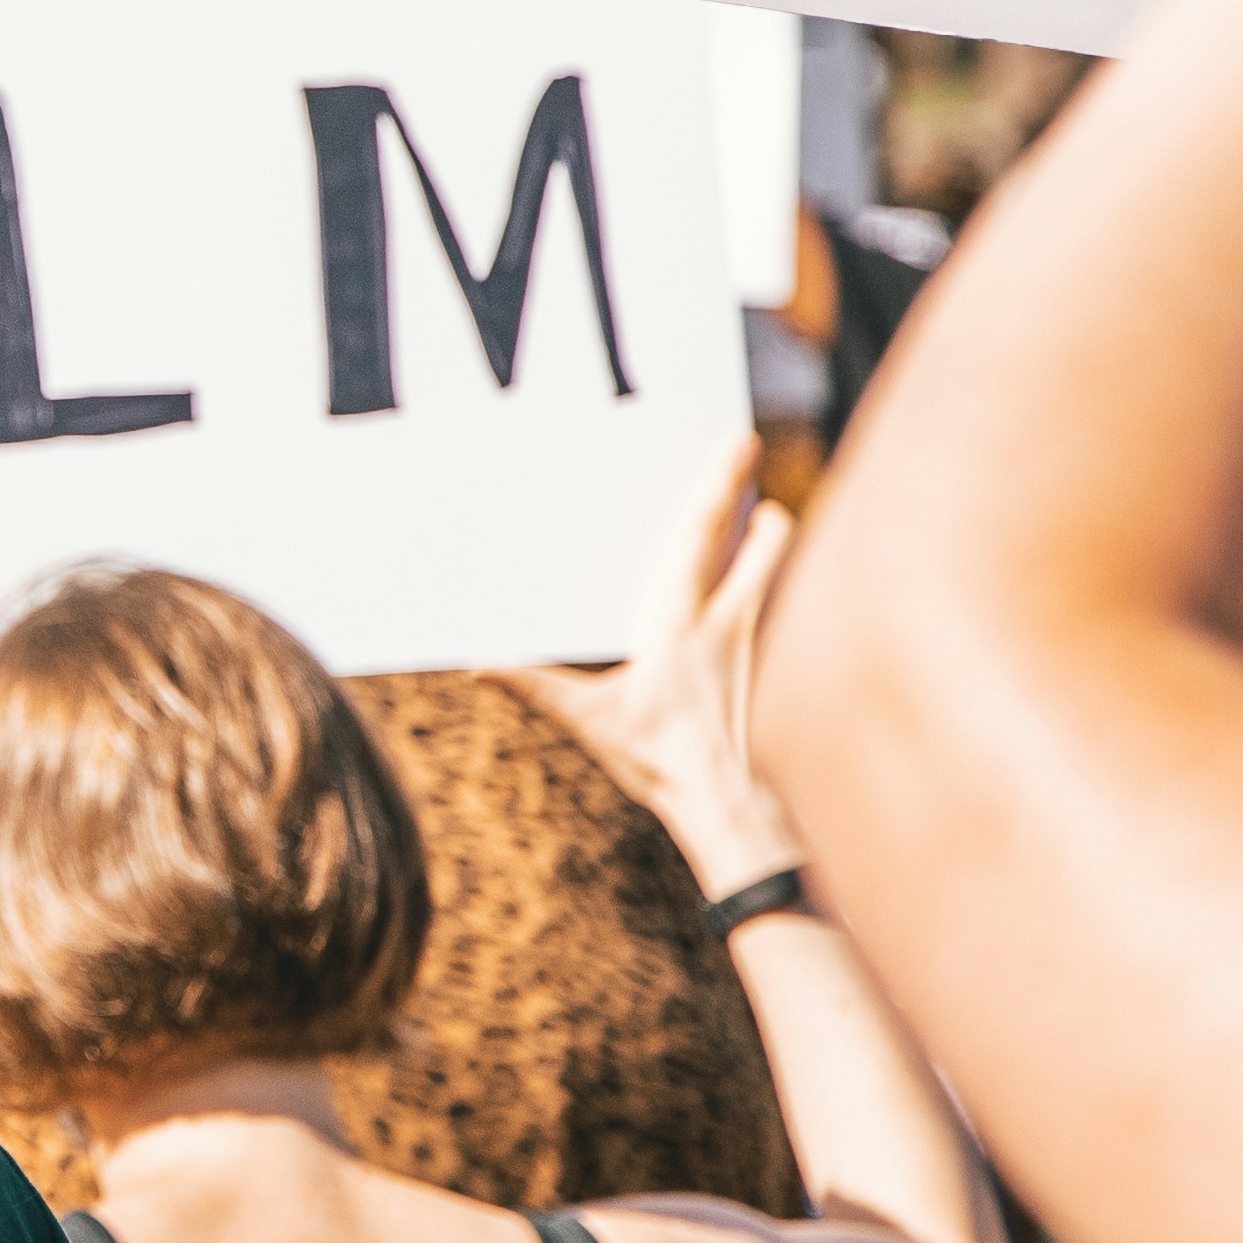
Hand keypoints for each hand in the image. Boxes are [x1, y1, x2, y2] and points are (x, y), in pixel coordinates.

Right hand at [512, 435, 801, 898]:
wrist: (718, 797)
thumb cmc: (656, 757)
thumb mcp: (591, 719)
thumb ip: (536, 685)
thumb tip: (480, 665)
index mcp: (680, 622)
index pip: (702, 539)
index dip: (718, 487)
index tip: (735, 445)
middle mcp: (724, 621)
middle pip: (756, 542)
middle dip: (749, 495)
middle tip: (745, 452)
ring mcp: (744, 640)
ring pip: (763, 568)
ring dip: (759, 534)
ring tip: (752, 505)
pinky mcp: (747, 660)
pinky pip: (753, 598)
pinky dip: (750, 573)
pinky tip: (734, 577)